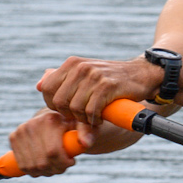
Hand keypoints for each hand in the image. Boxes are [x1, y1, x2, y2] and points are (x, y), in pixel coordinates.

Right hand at [5, 111, 88, 176]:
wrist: (57, 119)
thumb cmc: (75, 124)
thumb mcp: (86, 126)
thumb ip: (88, 133)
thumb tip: (85, 144)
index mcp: (49, 120)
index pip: (52, 151)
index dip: (63, 162)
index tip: (72, 162)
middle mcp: (31, 124)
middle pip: (42, 161)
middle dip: (56, 168)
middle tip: (64, 166)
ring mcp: (20, 131)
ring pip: (31, 166)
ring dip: (45, 172)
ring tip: (55, 166)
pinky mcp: (13, 138)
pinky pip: (22, 165)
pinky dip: (34, 171)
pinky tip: (44, 167)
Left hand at [37, 56, 160, 131]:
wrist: (144, 74)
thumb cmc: (113, 78)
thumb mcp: (85, 75)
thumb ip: (62, 79)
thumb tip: (38, 85)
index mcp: (72, 63)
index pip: (46, 88)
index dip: (53, 104)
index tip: (68, 110)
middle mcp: (81, 66)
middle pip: (58, 100)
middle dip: (68, 114)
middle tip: (81, 117)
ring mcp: (94, 75)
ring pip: (74, 107)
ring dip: (83, 119)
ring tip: (92, 118)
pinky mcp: (108, 86)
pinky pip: (91, 110)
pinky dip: (94, 119)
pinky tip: (101, 118)